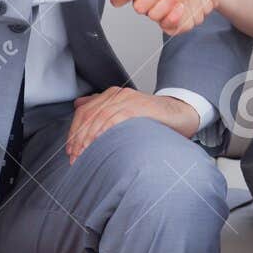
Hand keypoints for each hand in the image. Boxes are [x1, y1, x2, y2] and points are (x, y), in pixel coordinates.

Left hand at [65, 88, 201, 160]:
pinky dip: (104, 133)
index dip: (74, 132)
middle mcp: (117, 94)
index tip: (71, 150)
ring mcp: (127, 99)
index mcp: (112, 95)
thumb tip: (79, 105)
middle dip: (78, 139)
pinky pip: (114, 119)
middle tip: (75, 158)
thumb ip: (102, 107)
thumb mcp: (125, 111)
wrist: (180, 114)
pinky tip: (99, 146)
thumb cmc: (153, 118)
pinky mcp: (137, 106)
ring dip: (89, 140)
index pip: (84, 112)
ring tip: (85, 157)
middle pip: (88, 116)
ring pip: (99, 118)